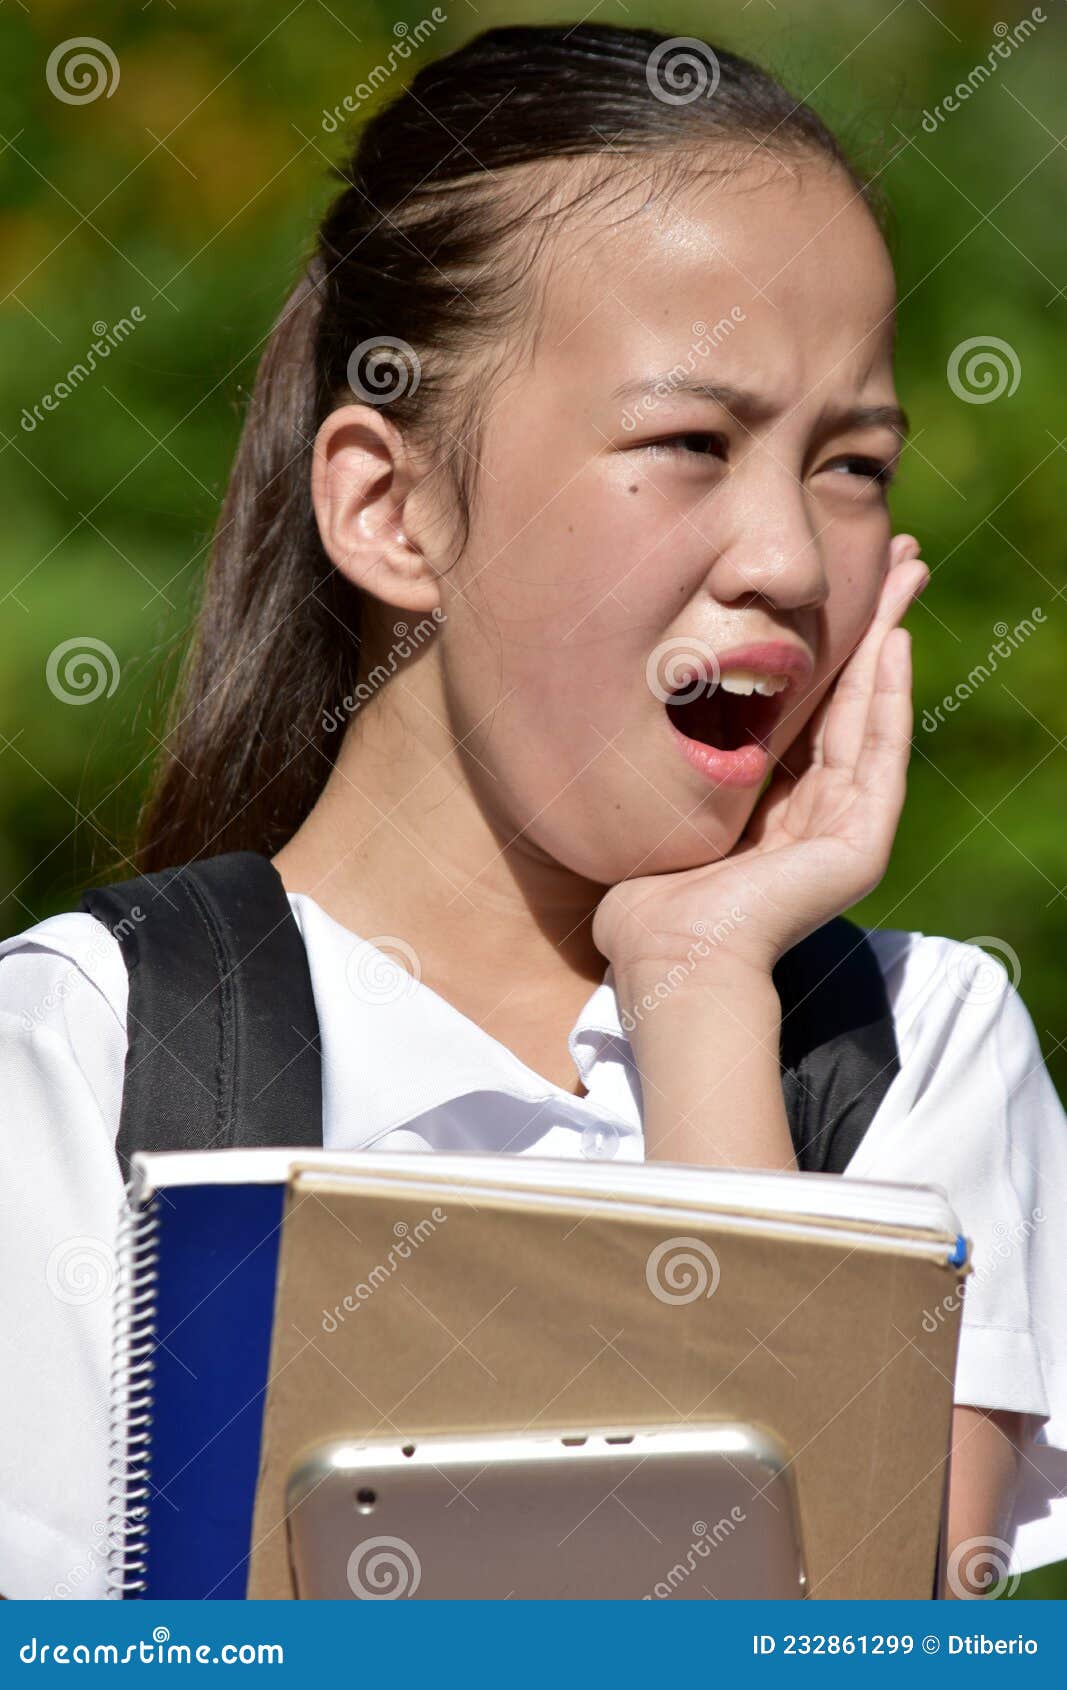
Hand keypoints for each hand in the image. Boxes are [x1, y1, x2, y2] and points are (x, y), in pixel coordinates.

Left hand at [594, 535, 928, 986]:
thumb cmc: (644, 903)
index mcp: (772, 816)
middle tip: (894, 564)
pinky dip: (888, 699)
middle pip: (851, 706)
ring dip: (889, 645)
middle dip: (871, 631)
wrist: (666, 960)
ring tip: (905, 579)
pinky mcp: (861, 848)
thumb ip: (675, 769)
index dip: (824, 653)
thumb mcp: (662, 813)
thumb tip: (644, 709)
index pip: (808, 717)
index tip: (833, 592)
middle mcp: (817, 821)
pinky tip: (892, 643)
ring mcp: (846, 835)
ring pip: (872, 720)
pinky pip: (878, 757)